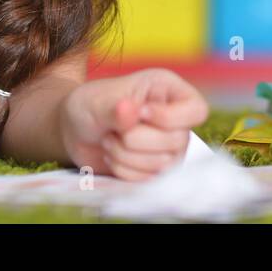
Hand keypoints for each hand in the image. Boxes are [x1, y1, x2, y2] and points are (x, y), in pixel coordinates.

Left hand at [58, 69, 208, 180]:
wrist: (74, 131)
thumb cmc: (89, 106)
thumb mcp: (97, 101)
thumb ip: (115, 108)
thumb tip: (132, 112)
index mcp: (168, 91)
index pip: (197, 110)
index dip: (169, 117)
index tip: (139, 113)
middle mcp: (175, 120)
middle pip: (178, 141)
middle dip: (135, 140)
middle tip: (113, 130)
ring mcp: (168, 147)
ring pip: (163, 164)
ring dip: (126, 155)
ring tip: (110, 141)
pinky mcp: (156, 169)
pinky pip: (149, 180)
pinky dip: (124, 170)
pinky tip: (112, 156)